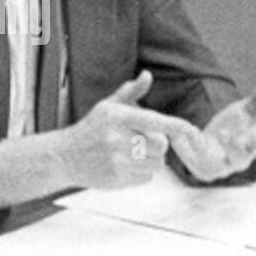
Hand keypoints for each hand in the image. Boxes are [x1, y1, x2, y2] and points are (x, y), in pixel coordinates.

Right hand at [58, 70, 200, 187]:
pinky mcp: (117, 179)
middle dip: (159, 144)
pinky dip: (142, 173)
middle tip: (144, 141)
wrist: (64, 157)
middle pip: (162, 145)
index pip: (155, 121)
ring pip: (157, 164)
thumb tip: (147, 75)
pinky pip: (147, 177)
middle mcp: (117, 138)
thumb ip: (131, 93)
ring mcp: (116, 161)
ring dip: (151, 160)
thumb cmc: (91, 129)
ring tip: (133, 154)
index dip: (176, 126)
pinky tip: (126, 165)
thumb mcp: (108, 107)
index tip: (191, 130)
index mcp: (117, 116)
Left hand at [172, 84, 255, 181]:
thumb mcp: (245, 112)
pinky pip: (191, 161)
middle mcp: (237, 162)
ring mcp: (218, 167)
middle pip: (238, 159)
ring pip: (213, 166)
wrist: (217, 141)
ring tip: (193, 132)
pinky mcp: (200, 168)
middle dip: (232, 148)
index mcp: (252, 148)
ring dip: (202, 150)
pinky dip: (183, 149)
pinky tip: (175, 135)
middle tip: (223, 132)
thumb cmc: (237, 127)